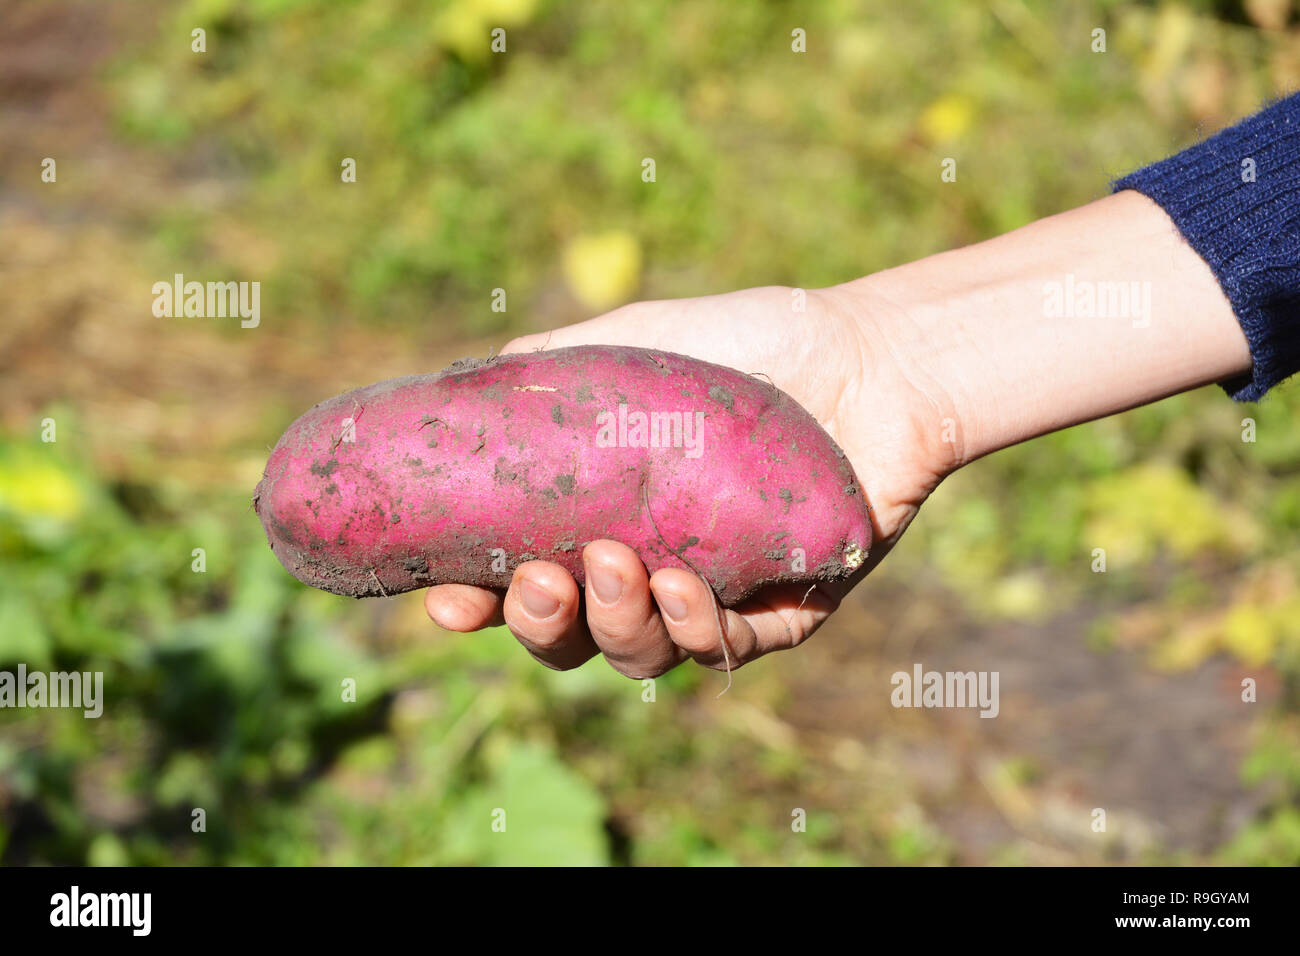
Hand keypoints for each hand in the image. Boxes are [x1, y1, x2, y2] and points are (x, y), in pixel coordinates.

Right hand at [423, 284, 963, 677]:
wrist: (864, 354)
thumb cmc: (746, 348)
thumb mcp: (631, 345)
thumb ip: (550, 369)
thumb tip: (455, 391)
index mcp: (602, 522)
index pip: (526, 583)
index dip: (481, 606)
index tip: (447, 602)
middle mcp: (649, 571)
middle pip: (575, 639)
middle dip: (543, 626)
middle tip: (541, 583)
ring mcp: (714, 598)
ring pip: (642, 654)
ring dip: (616, 625)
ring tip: (614, 567)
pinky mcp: (783, 613)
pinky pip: (727, 649)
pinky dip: (696, 631)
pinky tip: (684, 588)